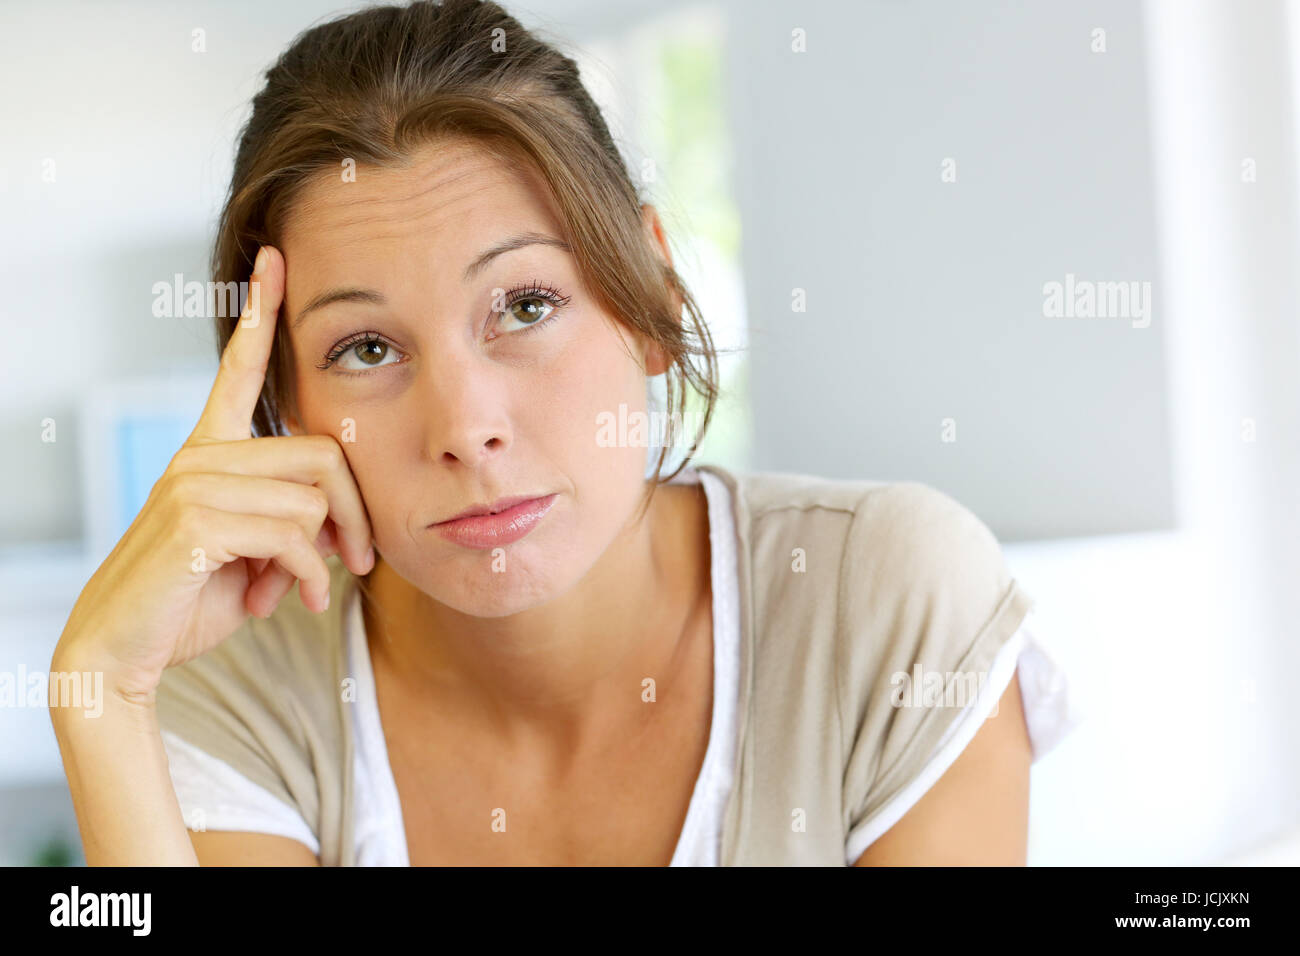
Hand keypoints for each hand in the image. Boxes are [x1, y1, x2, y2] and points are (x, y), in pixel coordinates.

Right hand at [53, 245, 373, 703]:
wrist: (122, 651)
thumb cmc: (189, 600)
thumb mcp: (249, 556)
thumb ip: (288, 523)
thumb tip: (333, 533)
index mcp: (209, 452)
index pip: (239, 371)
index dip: (262, 317)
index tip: (277, 260)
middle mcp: (198, 455)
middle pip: (323, 454)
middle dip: (357, 514)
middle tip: (359, 561)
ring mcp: (193, 482)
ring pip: (313, 500)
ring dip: (324, 557)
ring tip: (302, 590)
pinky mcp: (195, 519)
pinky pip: (294, 534)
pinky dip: (307, 575)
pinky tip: (295, 601)